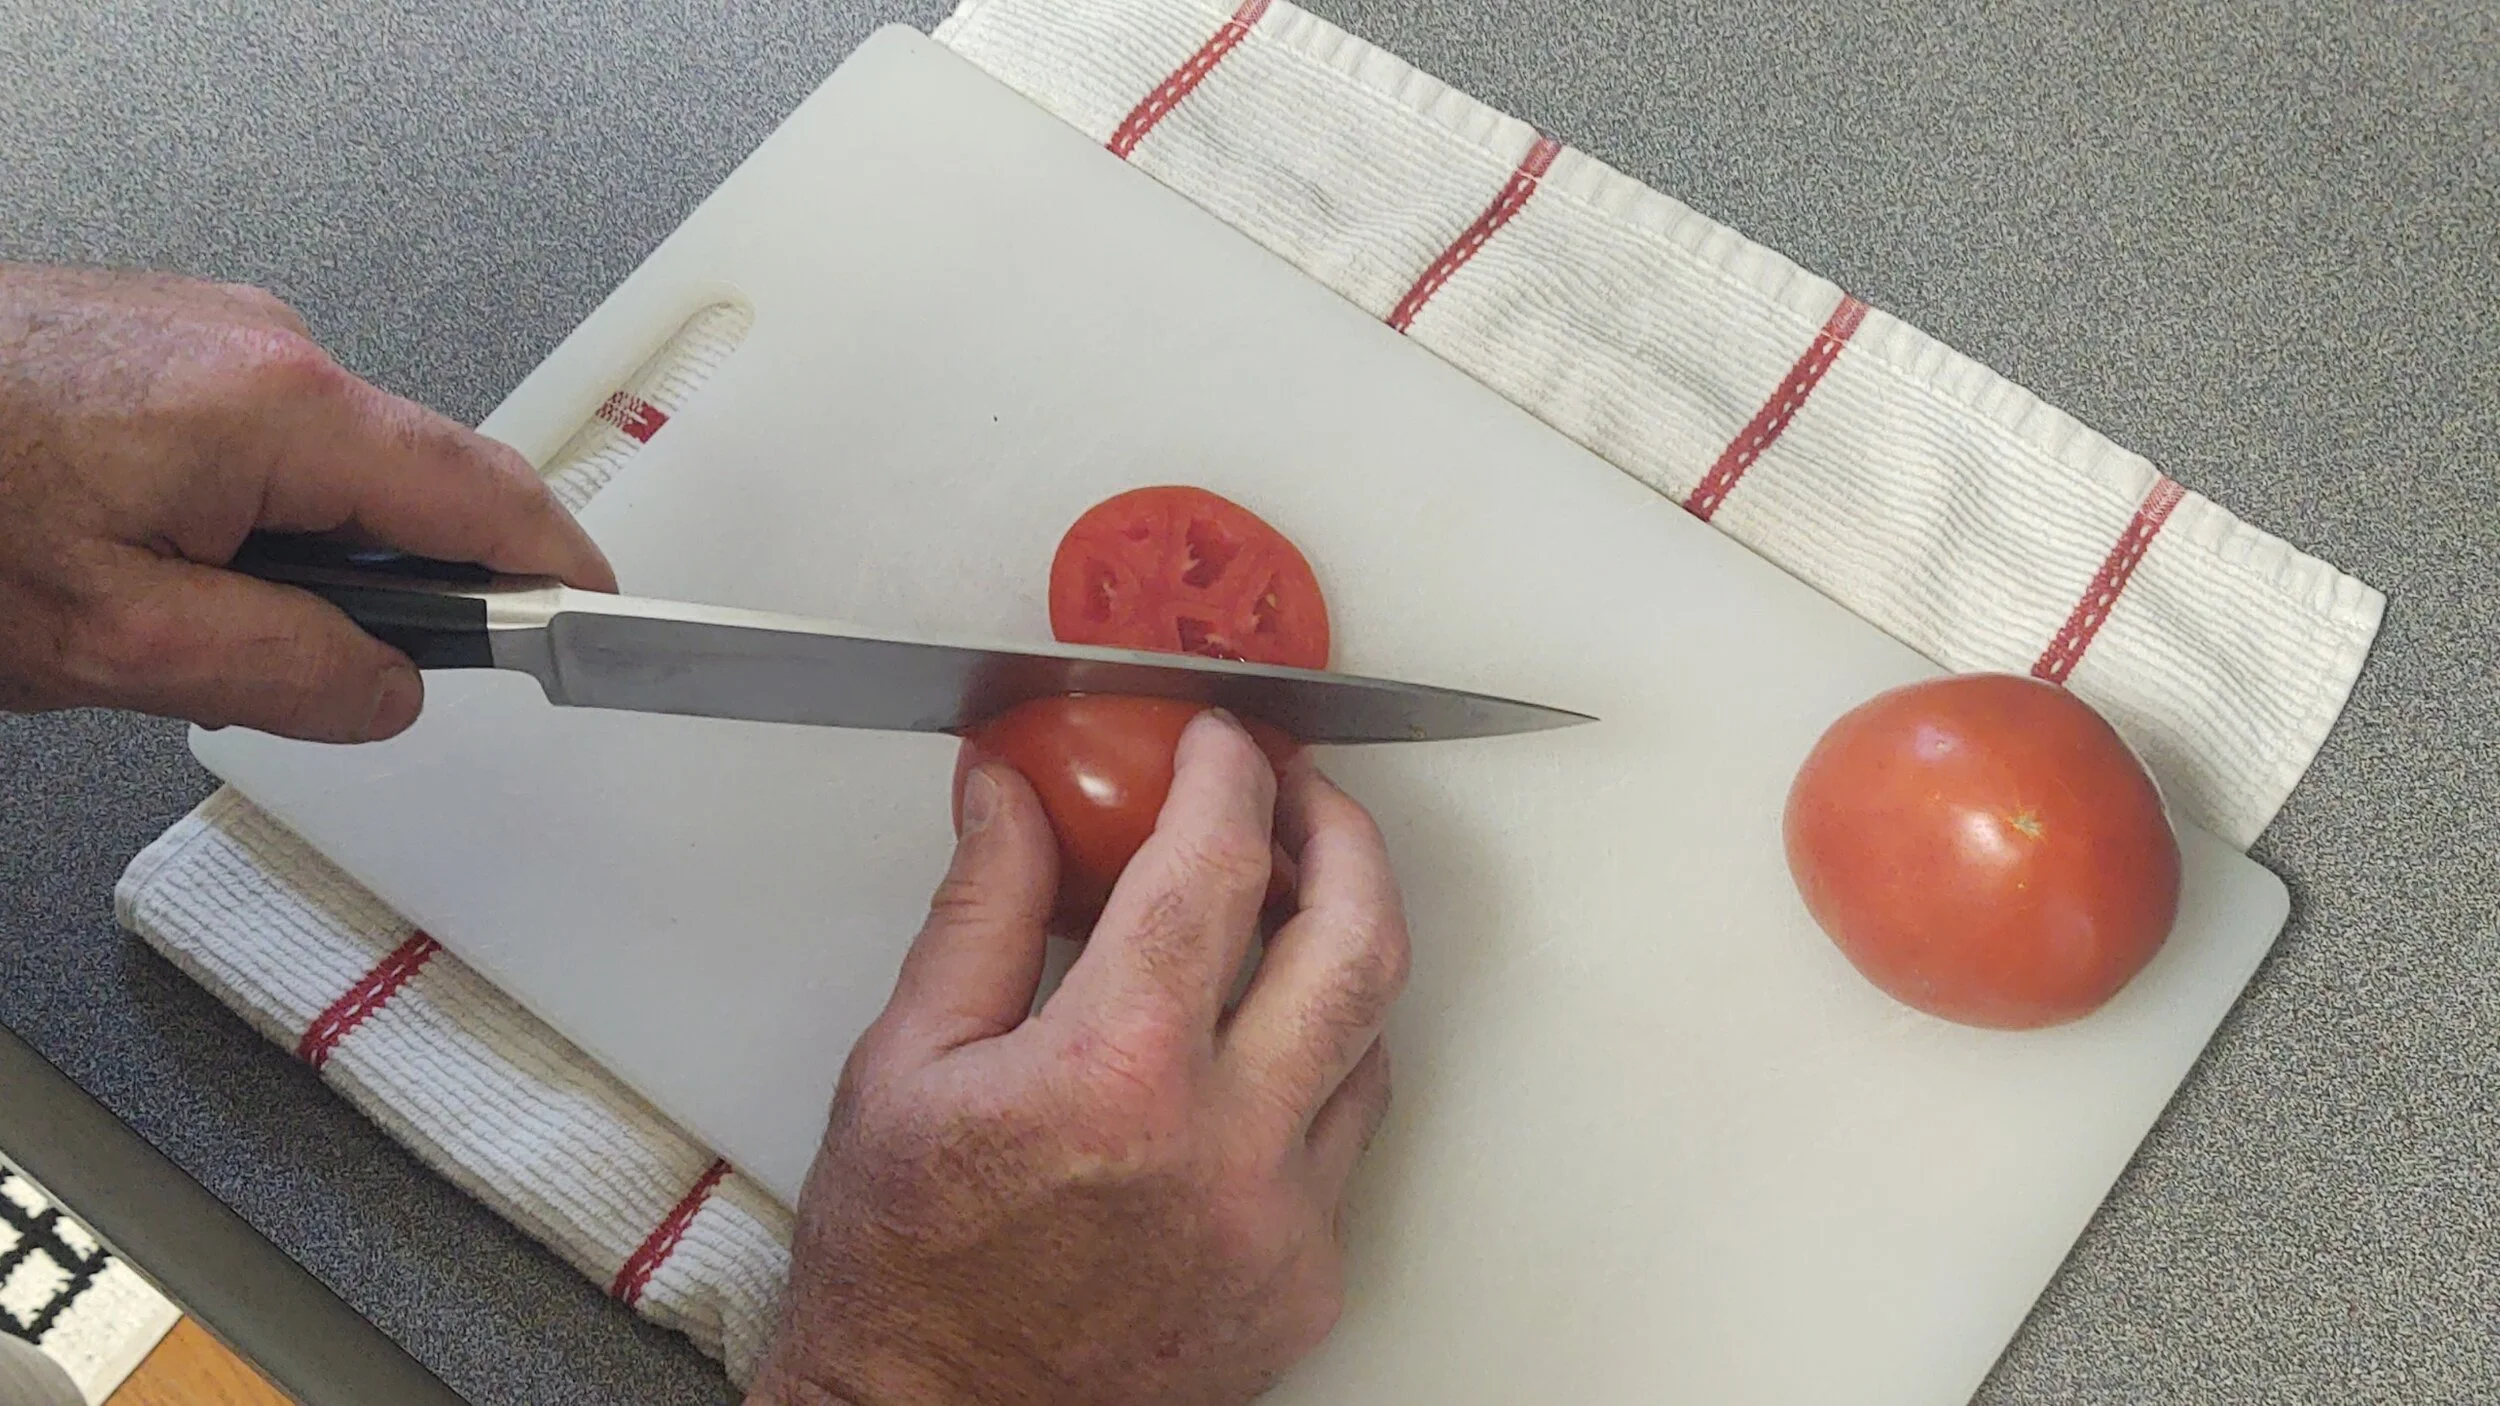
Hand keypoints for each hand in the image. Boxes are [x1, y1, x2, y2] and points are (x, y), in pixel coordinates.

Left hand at [0, 263, 612, 740]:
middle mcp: (266, 348)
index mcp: (283, 411)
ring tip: (169, 617)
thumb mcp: (114, 639)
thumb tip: (390, 692)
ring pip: (329, 476)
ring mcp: (216, 333)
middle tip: (305, 679)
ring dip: (298, 563)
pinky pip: (263, 444)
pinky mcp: (168, 341)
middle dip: (391, 596)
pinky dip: (245, 519)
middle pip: (413, 489)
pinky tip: (146, 559)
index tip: (600, 622)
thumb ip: (289, 672)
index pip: (489, 498)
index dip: (560, 573)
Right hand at [750, 711, 1409, 1405]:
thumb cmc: (902, 1275)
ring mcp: (1282, 1226)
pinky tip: (1258, 1043)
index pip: (1213, 871)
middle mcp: (1226, 1152)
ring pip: (1372, 1040)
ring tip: (1280, 907)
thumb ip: (979, 913)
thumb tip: (1012, 799)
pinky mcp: (1304, 1282)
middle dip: (1343, 835)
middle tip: (1303, 794)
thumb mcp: (902, 1066)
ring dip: (1340, 951)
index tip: (1220, 743)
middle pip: (1357, 941)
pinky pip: (1348, 1140)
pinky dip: (1316, 1067)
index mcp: (1116, 1080)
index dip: (1226, 777)